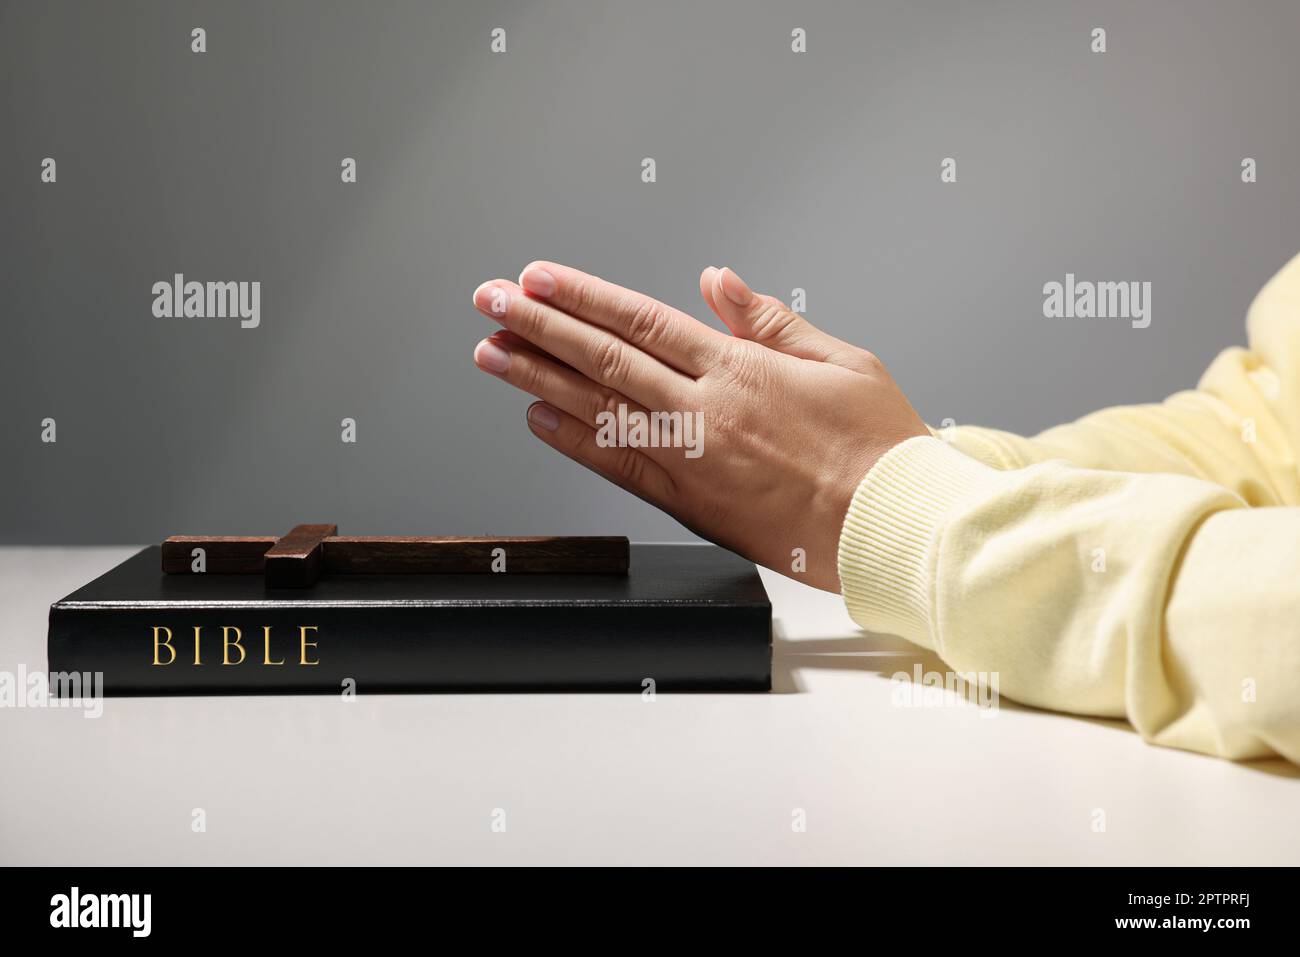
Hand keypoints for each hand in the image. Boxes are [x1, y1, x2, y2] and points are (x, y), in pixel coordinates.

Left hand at [471, 263, 928, 591]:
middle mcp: (705, 410)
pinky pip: (619, 467)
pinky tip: (538, 419)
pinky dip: (574, 442)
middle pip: (604, 357)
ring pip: (598, 409)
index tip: (537, 279)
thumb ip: (769, 320)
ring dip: (538, 378)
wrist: (893, 525)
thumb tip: (717, 283)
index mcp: (741, 368)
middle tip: (490, 302)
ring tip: (492, 352)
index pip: (641, 320)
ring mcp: (693, 459)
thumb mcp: (841, 359)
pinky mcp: (692, 506)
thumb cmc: (879, 447)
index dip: (582, 297)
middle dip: (539, 326)